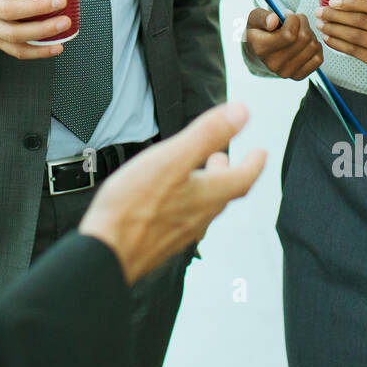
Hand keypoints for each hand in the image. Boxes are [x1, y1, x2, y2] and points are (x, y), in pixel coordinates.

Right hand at [77, 103, 265, 285]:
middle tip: (227, 159)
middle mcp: (198, 216)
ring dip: (207, 187)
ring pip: (204, 207)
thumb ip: (207, 135)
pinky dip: (186, 202)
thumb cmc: (134, 207)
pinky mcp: (161, 240)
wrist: (107, 252)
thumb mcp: (172, 158)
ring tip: (198, 175)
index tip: (260, 153)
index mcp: (207, 195)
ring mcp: (179, 231)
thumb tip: (241, 113)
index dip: (254, 163)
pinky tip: (169, 199)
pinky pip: (184, 218)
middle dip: (229, 173)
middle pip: (224, 193)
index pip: (243, 178)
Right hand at [243, 8, 322, 79]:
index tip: (288, 15)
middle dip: (303, 24)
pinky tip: (306, 42)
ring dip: (310, 34)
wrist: (260, 50)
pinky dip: (316, 47)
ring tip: (300, 31)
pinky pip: (318, 58)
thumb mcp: (255, 18)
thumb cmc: (261, 30)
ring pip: (313, 46)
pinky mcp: (298, 76)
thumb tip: (273, 20)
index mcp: (261, 49)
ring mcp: (286, 73)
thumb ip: (263, 16)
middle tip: (297, 21)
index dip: (293, 19)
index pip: (289, 34)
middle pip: (304, 38)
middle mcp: (273, 65)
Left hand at [314, 0, 366, 95]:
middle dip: (335, 15)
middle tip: (320, 12)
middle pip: (360, 21)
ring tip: (321, 25)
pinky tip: (328, 39)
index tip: (332, 1)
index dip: (350, 2)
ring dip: (333, 29)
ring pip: (355, 36)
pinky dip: (338, 44)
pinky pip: (355, 51)